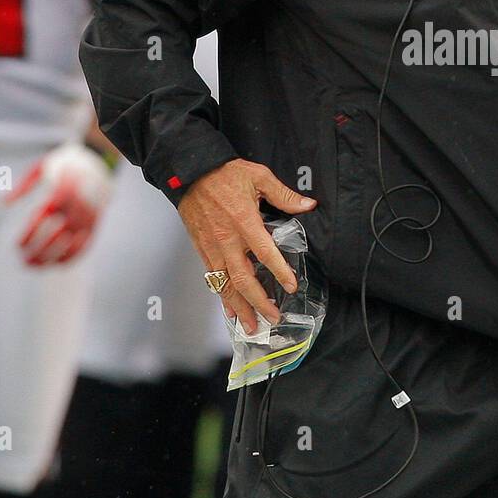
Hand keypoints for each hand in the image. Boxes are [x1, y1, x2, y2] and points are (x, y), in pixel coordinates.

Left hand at [6, 144, 112, 266]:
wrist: (96, 162)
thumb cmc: (62, 165)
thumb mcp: (40, 167)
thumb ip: (23, 186)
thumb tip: (2, 204)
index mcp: (65, 188)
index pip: (45, 218)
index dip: (31, 234)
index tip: (17, 246)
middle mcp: (80, 204)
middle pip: (60, 234)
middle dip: (42, 251)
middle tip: (24, 261)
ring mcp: (91, 215)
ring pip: (73, 242)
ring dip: (54, 257)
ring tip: (37, 266)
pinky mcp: (97, 223)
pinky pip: (86, 244)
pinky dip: (72, 256)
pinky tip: (57, 264)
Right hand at [178, 159, 316, 335]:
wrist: (190, 172)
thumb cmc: (224, 173)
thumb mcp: (259, 177)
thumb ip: (284, 195)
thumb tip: (308, 204)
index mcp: (244, 221)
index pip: (265, 253)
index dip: (279, 272)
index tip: (291, 287)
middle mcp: (227, 239)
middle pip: (243, 279)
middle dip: (259, 302)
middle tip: (273, 317)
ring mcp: (212, 247)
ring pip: (226, 284)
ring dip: (239, 307)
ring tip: (251, 325)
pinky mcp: (202, 249)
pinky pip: (212, 278)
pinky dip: (221, 296)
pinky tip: (229, 309)